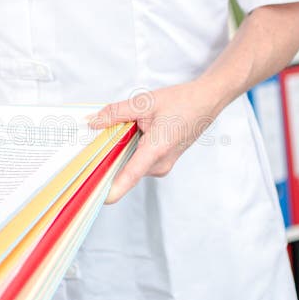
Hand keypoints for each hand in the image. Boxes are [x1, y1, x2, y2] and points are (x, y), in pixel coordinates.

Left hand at [89, 80, 223, 203]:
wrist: (206, 103)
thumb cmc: (181, 102)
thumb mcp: (144, 102)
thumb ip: (116, 113)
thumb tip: (92, 122)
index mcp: (157, 149)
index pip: (130, 175)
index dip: (113, 188)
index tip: (99, 197)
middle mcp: (160, 164)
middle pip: (123, 168)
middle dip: (108, 156)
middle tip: (98, 137)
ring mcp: (161, 167)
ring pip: (129, 165)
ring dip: (120, 151)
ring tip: (123, 128)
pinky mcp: (161, 165)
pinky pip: (137, 162)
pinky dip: (129, 150)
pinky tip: (132, 133)